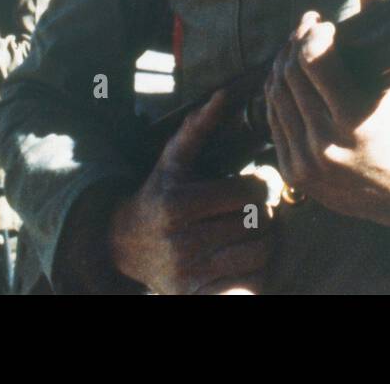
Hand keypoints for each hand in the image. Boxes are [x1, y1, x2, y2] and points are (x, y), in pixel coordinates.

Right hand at [110, 90, 271, 294]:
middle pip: (257, 223)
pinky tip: (245, 257)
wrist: (125, 245)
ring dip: (265, 240)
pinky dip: (256, 271)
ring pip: (260, 253)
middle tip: (258, 208)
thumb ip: (199, 126)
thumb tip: (224, 93)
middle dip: (264, 212)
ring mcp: (190, 273)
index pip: (248, 192)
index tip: (256, 183)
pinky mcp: (196, 296)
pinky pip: (250, 284)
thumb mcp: (173, 159)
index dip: (260, 184)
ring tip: (253, 230)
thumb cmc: (159, 193)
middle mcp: (182, 242)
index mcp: (178, 204)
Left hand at [263, 0, 389, 232]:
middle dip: (297, 41)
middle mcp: (327, 140)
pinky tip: (287, 78)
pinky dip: (278, 93)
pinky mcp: (294, 172)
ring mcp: (307, 159)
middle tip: (307, 26)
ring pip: (277, 94)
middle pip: (292, 72)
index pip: (315, 58)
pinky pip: (274, 120)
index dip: (314, 32)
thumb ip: (379, 31)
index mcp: (357, 117)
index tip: (325, 23)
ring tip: (296, 48)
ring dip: (283, 63)